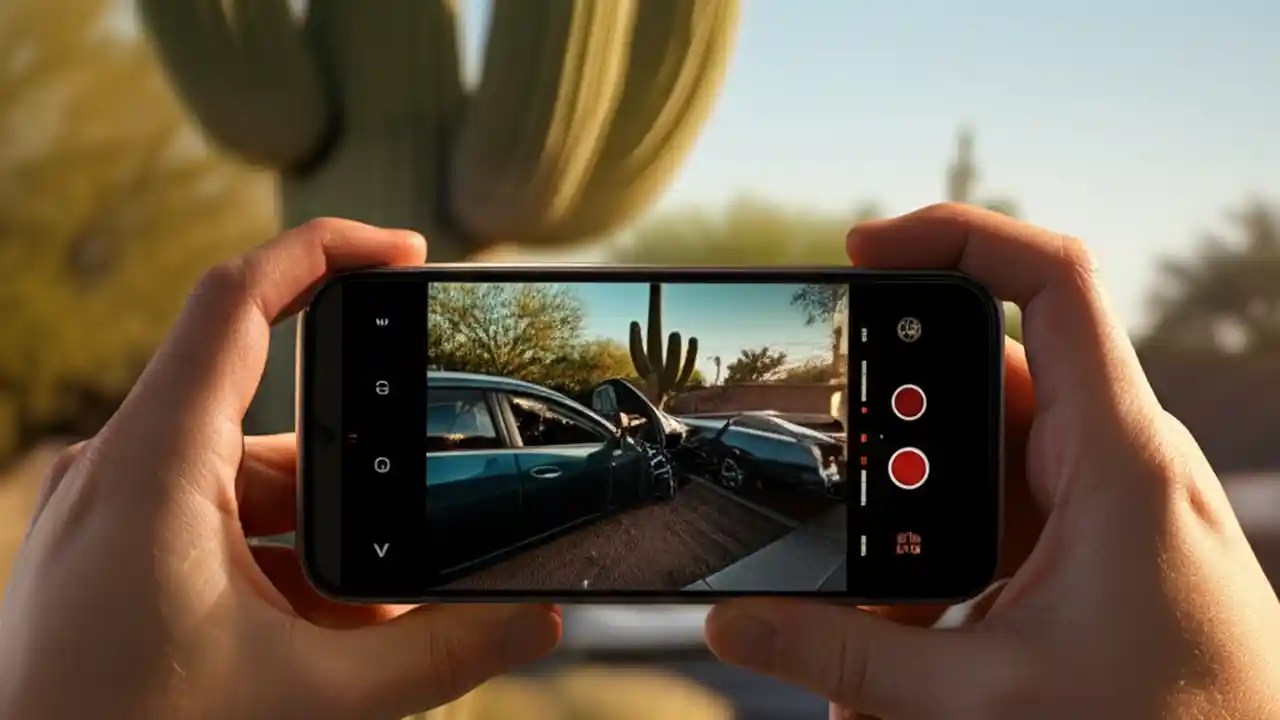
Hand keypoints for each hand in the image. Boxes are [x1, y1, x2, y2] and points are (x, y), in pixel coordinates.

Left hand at [0, 220, 560, 719]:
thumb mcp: (313, 699)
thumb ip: (441, 656)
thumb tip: (532, 618)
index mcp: (153, 466)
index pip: (241, 300)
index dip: (328, 251)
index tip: (405, 251)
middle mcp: (119, 471)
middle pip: (271, 426)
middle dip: (358, 483)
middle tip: (416, 534)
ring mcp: (107, 515)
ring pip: (245, 488)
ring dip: (322, 544)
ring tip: (363, 630)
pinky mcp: (106, 557)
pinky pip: (211, 527)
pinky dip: (275, 568)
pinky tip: (315, 640)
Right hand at [704, 203, 1279, 718]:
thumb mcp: (985, 698)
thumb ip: (847, 661)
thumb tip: (736, 625)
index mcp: (1114, 457)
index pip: (1051, 282)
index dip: (955, 236)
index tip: (862, 250)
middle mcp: (1112, 458)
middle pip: (984, 380)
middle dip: (897, 426)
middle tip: (838, 473)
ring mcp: (1101, 500)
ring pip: (983, 458)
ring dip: (917, 513)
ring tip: (872, 596)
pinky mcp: (1088, 541)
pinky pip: (998, 512)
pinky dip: (943, 553)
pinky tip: (909, 624)